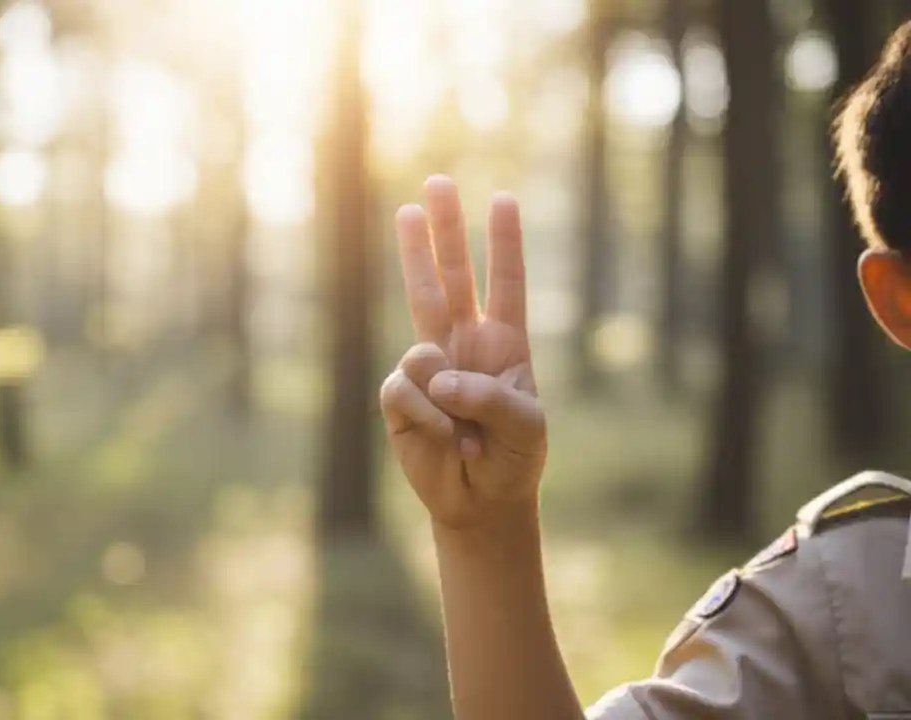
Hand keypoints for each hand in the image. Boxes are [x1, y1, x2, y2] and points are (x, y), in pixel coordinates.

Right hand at [380, 176, 546, 532]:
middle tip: (434, 183)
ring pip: (417, 317)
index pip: (505, 283)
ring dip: (439, 373)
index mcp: (503, 344)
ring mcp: (427, 366)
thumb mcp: (526, 426)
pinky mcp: (399, 395)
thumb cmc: (512, 459)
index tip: (503, 198)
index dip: (504, 242)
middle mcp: (463, 344)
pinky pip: (406, 387)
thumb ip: (489, 394)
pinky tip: (441, 439)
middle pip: (450, 275)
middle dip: (442, 229)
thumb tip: (434, 371)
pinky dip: (427, 416)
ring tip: (461, 430)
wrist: (479, 502)